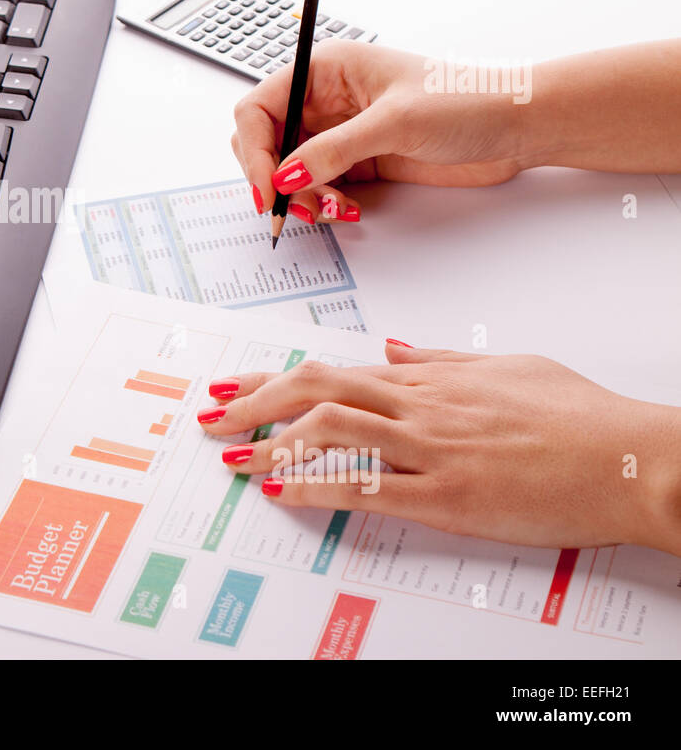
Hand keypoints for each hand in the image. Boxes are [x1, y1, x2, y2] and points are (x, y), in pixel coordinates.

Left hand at [199, 342, 680, 553]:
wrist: (631, 457)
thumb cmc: (579, 415)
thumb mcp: (505, 367)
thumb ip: (441, 359)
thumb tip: (393, 347)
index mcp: (431, 379)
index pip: (333, 370)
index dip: (274, 379)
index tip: (233, 386)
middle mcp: (421, 408)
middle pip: (317, 391)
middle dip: (254, 403)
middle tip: (212, 417)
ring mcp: (432, 451)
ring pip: (332, 431)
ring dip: (271, 443)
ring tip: (231, 457)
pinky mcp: (449, 497)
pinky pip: (367, 489)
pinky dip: (317, 487)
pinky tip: (282, 491)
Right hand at [230, 41, 530, 222]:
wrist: (517, 125)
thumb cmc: (466, 100)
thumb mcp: (394, 122)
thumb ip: (333, 150)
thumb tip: (285, 176)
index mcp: (325, 70)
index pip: (260, 108)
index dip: (253, 149)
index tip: (267, 187)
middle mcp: (326, 99)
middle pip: (267, 142)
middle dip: (275, 178)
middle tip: (295, 207)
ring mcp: (341, 131)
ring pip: (290, 170)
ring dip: (301, 197)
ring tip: (333, 210)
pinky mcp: (358, 160)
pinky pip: (318, 186)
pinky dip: (322, 203)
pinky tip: (348, 209)